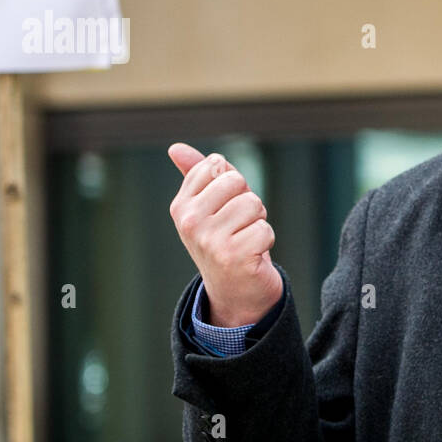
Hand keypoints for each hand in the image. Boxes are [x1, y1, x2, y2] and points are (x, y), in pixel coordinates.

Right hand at [168, 142, 283, 327]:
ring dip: (258, 223)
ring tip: (245, 241)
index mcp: (181, 206)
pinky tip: (252, 257)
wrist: (235, 293)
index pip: (216, 165)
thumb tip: (176, 148)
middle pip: (237, 181)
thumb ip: (199, 176)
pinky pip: (265, 229)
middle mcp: (189, 222)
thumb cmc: (226, 242)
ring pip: (253, 204)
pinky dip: (266, 241)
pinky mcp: (232, 255)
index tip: (225, 209)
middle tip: (239, 228)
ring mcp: (208, 239)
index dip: (232, 184)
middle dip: (248, 202)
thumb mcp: (211, 207)